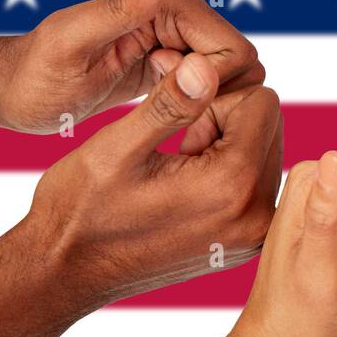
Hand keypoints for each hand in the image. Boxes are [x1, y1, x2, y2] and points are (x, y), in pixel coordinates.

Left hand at [0, 0, 261, 134]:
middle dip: (215, 98)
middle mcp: (174, 13)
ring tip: (167, 123)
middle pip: (235, 63)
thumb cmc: (30, 74)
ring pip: (227, 77)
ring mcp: (174, 38)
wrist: (11, 93)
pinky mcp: (169, 63)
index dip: (215, 87)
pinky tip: (166, 122)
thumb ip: (118, 8)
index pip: (229, 47)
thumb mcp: (70, 43)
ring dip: (208, 106)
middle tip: (173, 123)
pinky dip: (199, 109)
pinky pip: (209, 86)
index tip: (179, 112)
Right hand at [24, 53, 282, 304]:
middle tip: (175, 148)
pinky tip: (184, 187)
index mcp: (232, 186)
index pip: (263, 101)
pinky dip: (227, 171)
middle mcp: (258, 215)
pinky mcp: (247, 240)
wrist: (65, 273)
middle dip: (225, 122)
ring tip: (176, 170)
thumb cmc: (81, 210)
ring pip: (265, 148)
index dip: (214, 100)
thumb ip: (169, 103)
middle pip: (270, 124)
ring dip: (226, 146)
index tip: (176, 129)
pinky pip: (256, 180)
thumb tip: (206, 63)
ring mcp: (255, 233)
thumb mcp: (117, 147)